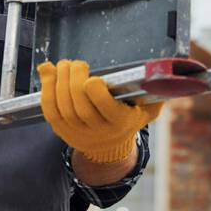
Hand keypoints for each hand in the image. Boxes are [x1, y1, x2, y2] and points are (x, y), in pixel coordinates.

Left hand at [37, 59, 162, 162]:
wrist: (109, 147)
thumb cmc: (128, 118)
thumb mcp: (146, 109)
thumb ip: (154, 94)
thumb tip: (165, 76)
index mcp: (120, 123)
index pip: (106, 108)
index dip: (96, 92)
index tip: (93, 77)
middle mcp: (98, 131)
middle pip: (80, 107)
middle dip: (73, 80)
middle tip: (75, 63)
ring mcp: (77, 133)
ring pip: (62, 108)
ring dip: (58, 81)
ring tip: (63, 65)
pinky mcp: (61, 131)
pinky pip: (49, 111)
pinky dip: (46, 90)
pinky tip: (48, 72)